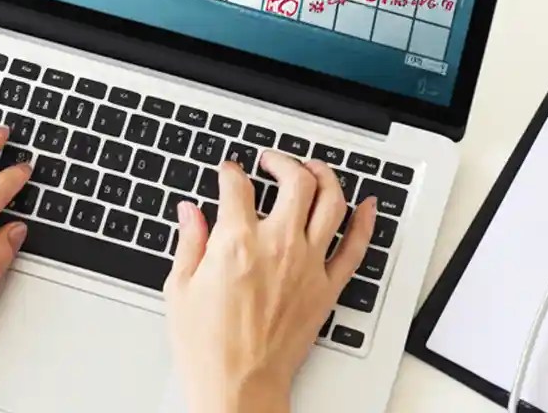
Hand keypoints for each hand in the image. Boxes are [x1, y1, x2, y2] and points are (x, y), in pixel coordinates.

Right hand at [164, 152, 376, 412]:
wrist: (239, 387)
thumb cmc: (209, 347)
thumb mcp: (180, 288)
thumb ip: (190, 242)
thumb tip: (191, 212)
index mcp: (236, 242)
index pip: (238, 186)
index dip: (231, 172)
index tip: (229, 172)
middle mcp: (278, 246)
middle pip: (295, 181)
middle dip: (282, 161)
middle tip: (272, 161)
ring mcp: (308, 265)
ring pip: (332, 202)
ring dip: (325, 176)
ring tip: (314, 168)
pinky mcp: (327, 288)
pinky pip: (356, 247)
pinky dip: (366, 222)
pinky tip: (367, 205)